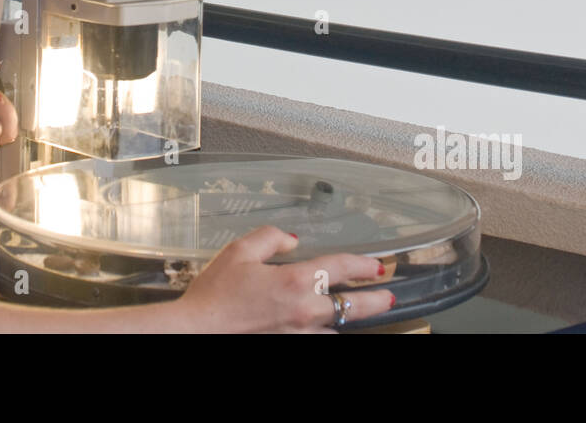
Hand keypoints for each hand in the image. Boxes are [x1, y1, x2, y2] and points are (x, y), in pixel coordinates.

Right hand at [175, 226, 394, 332]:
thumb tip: (291, 239)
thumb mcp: (239, 251)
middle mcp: (303, 311)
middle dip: (376, 300)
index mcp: (294, 281)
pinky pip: (318, 343)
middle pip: (353, 307)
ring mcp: (298, 336)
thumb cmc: (214, 295)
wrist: (197, 332)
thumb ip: (270, 237)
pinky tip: (327, 329)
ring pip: (338, 330)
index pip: (340, 268)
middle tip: (389, 296)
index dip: (363, 265)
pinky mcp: (289, 347)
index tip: (377, 266)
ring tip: (355, 313)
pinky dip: (326, 334)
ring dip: (348, 320)